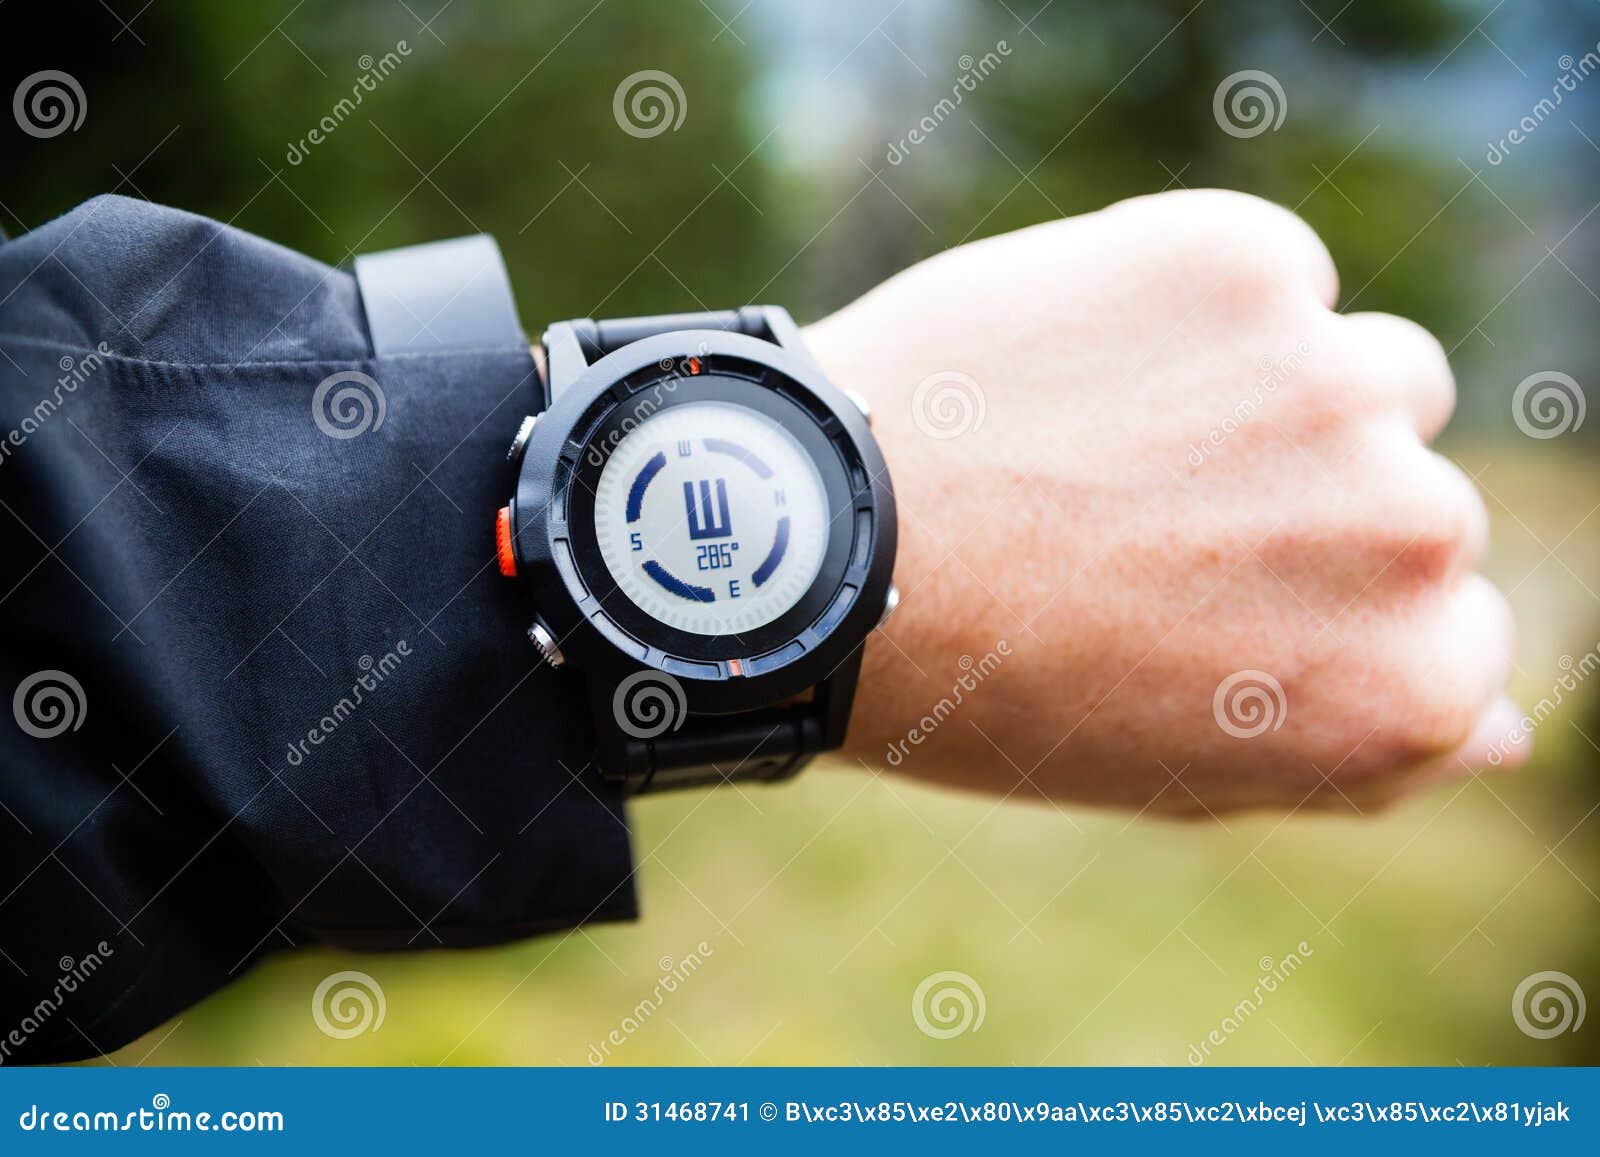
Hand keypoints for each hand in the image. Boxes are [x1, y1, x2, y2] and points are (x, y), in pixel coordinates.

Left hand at [805, 189, 1524, 814]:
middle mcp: (1411, 538)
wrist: (824, 552)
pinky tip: (1084, 362)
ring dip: (1274, 401)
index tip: (1228, 607)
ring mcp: (1334, 387)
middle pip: (1417, 498)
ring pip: (1371, 375)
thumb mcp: (1186, 771)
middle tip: (1146, 526)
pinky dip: (1197, 310)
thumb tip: (1500, 728)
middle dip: (1302, 509)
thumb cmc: (992, 687)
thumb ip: (1359, 752)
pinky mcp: (1243, 268)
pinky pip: (1276, 279)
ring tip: (1116, 440)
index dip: (1330, 614)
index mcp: (1411, 688)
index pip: (1461, 630)